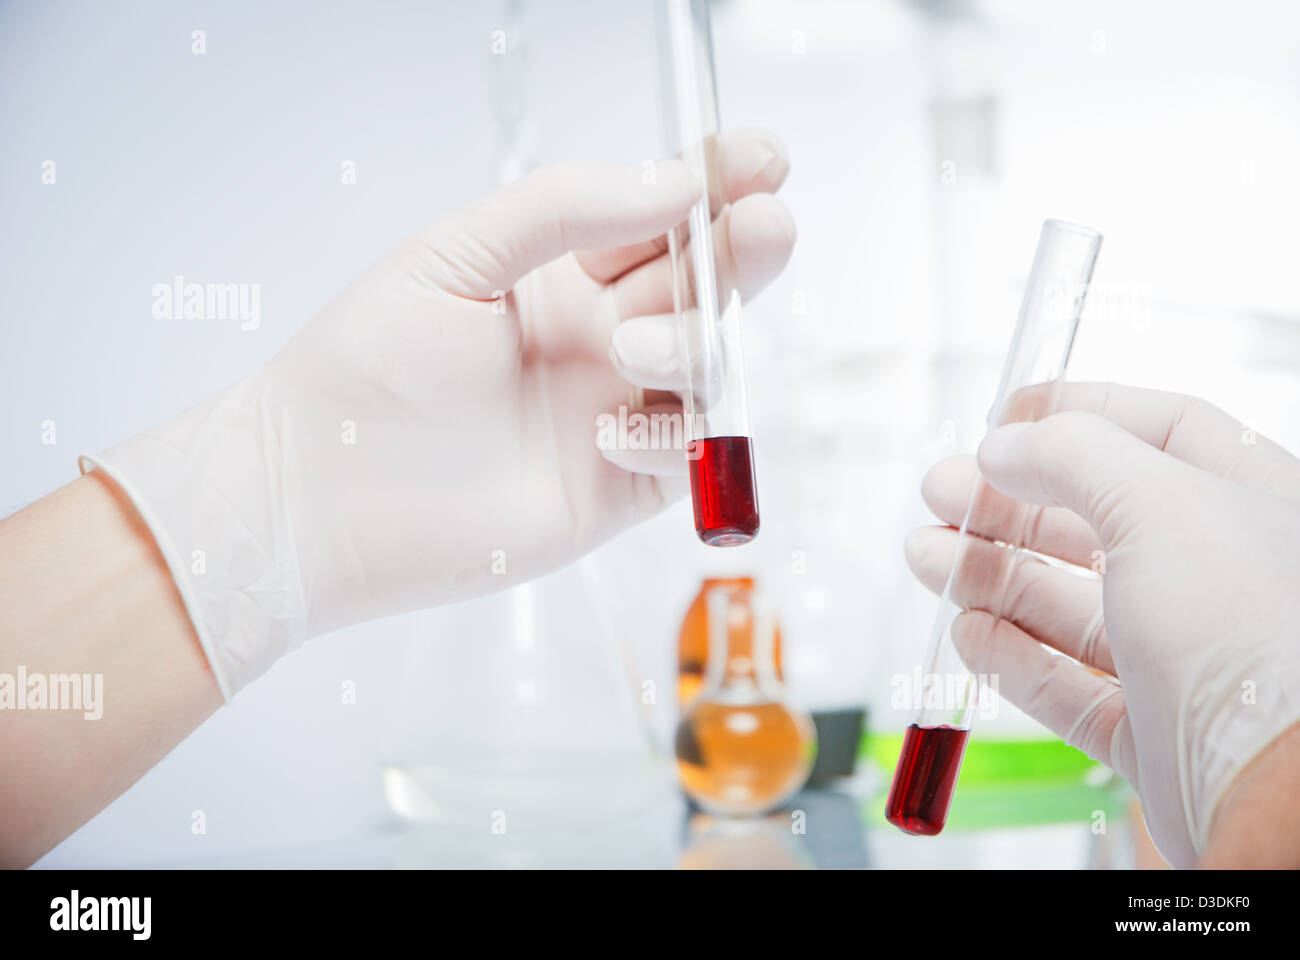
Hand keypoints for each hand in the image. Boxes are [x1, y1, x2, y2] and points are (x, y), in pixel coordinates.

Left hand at [83, 128, 794, 698]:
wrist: (316, 495)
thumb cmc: (363, 366)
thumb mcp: (456, 257)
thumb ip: (562, 210)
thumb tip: (672, 180)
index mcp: (561, 272)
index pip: (662, 215)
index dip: (717, 182)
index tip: (758, 157)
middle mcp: (600, 337)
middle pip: (706, 283)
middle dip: (745, 247)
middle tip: (763, 223)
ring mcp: (612, 410)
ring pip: (707, 363)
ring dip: (693, 345)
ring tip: (627, 351)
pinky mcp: (614, 488)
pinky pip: (684, 452)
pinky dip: (668, 438)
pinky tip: (606, 435)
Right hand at [905, 383, 1299, 867]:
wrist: (1277, 787)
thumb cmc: (1251, 631)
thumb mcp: (1157, 502)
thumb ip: (1071, 455)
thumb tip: (1005, 444)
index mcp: (1251, 501)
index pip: (1160, 429)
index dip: (1078, 415)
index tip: (1006, 418)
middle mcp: (1221, 575)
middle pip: (1096, 520)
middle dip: (1008, 504)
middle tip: (942, 493)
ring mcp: (1185, 654)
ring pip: (1070, 604)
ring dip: (990, 576)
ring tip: (927, 557)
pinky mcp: (1152, 726)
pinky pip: (1067, 683)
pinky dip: (1010, 655)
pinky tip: (968, 631)